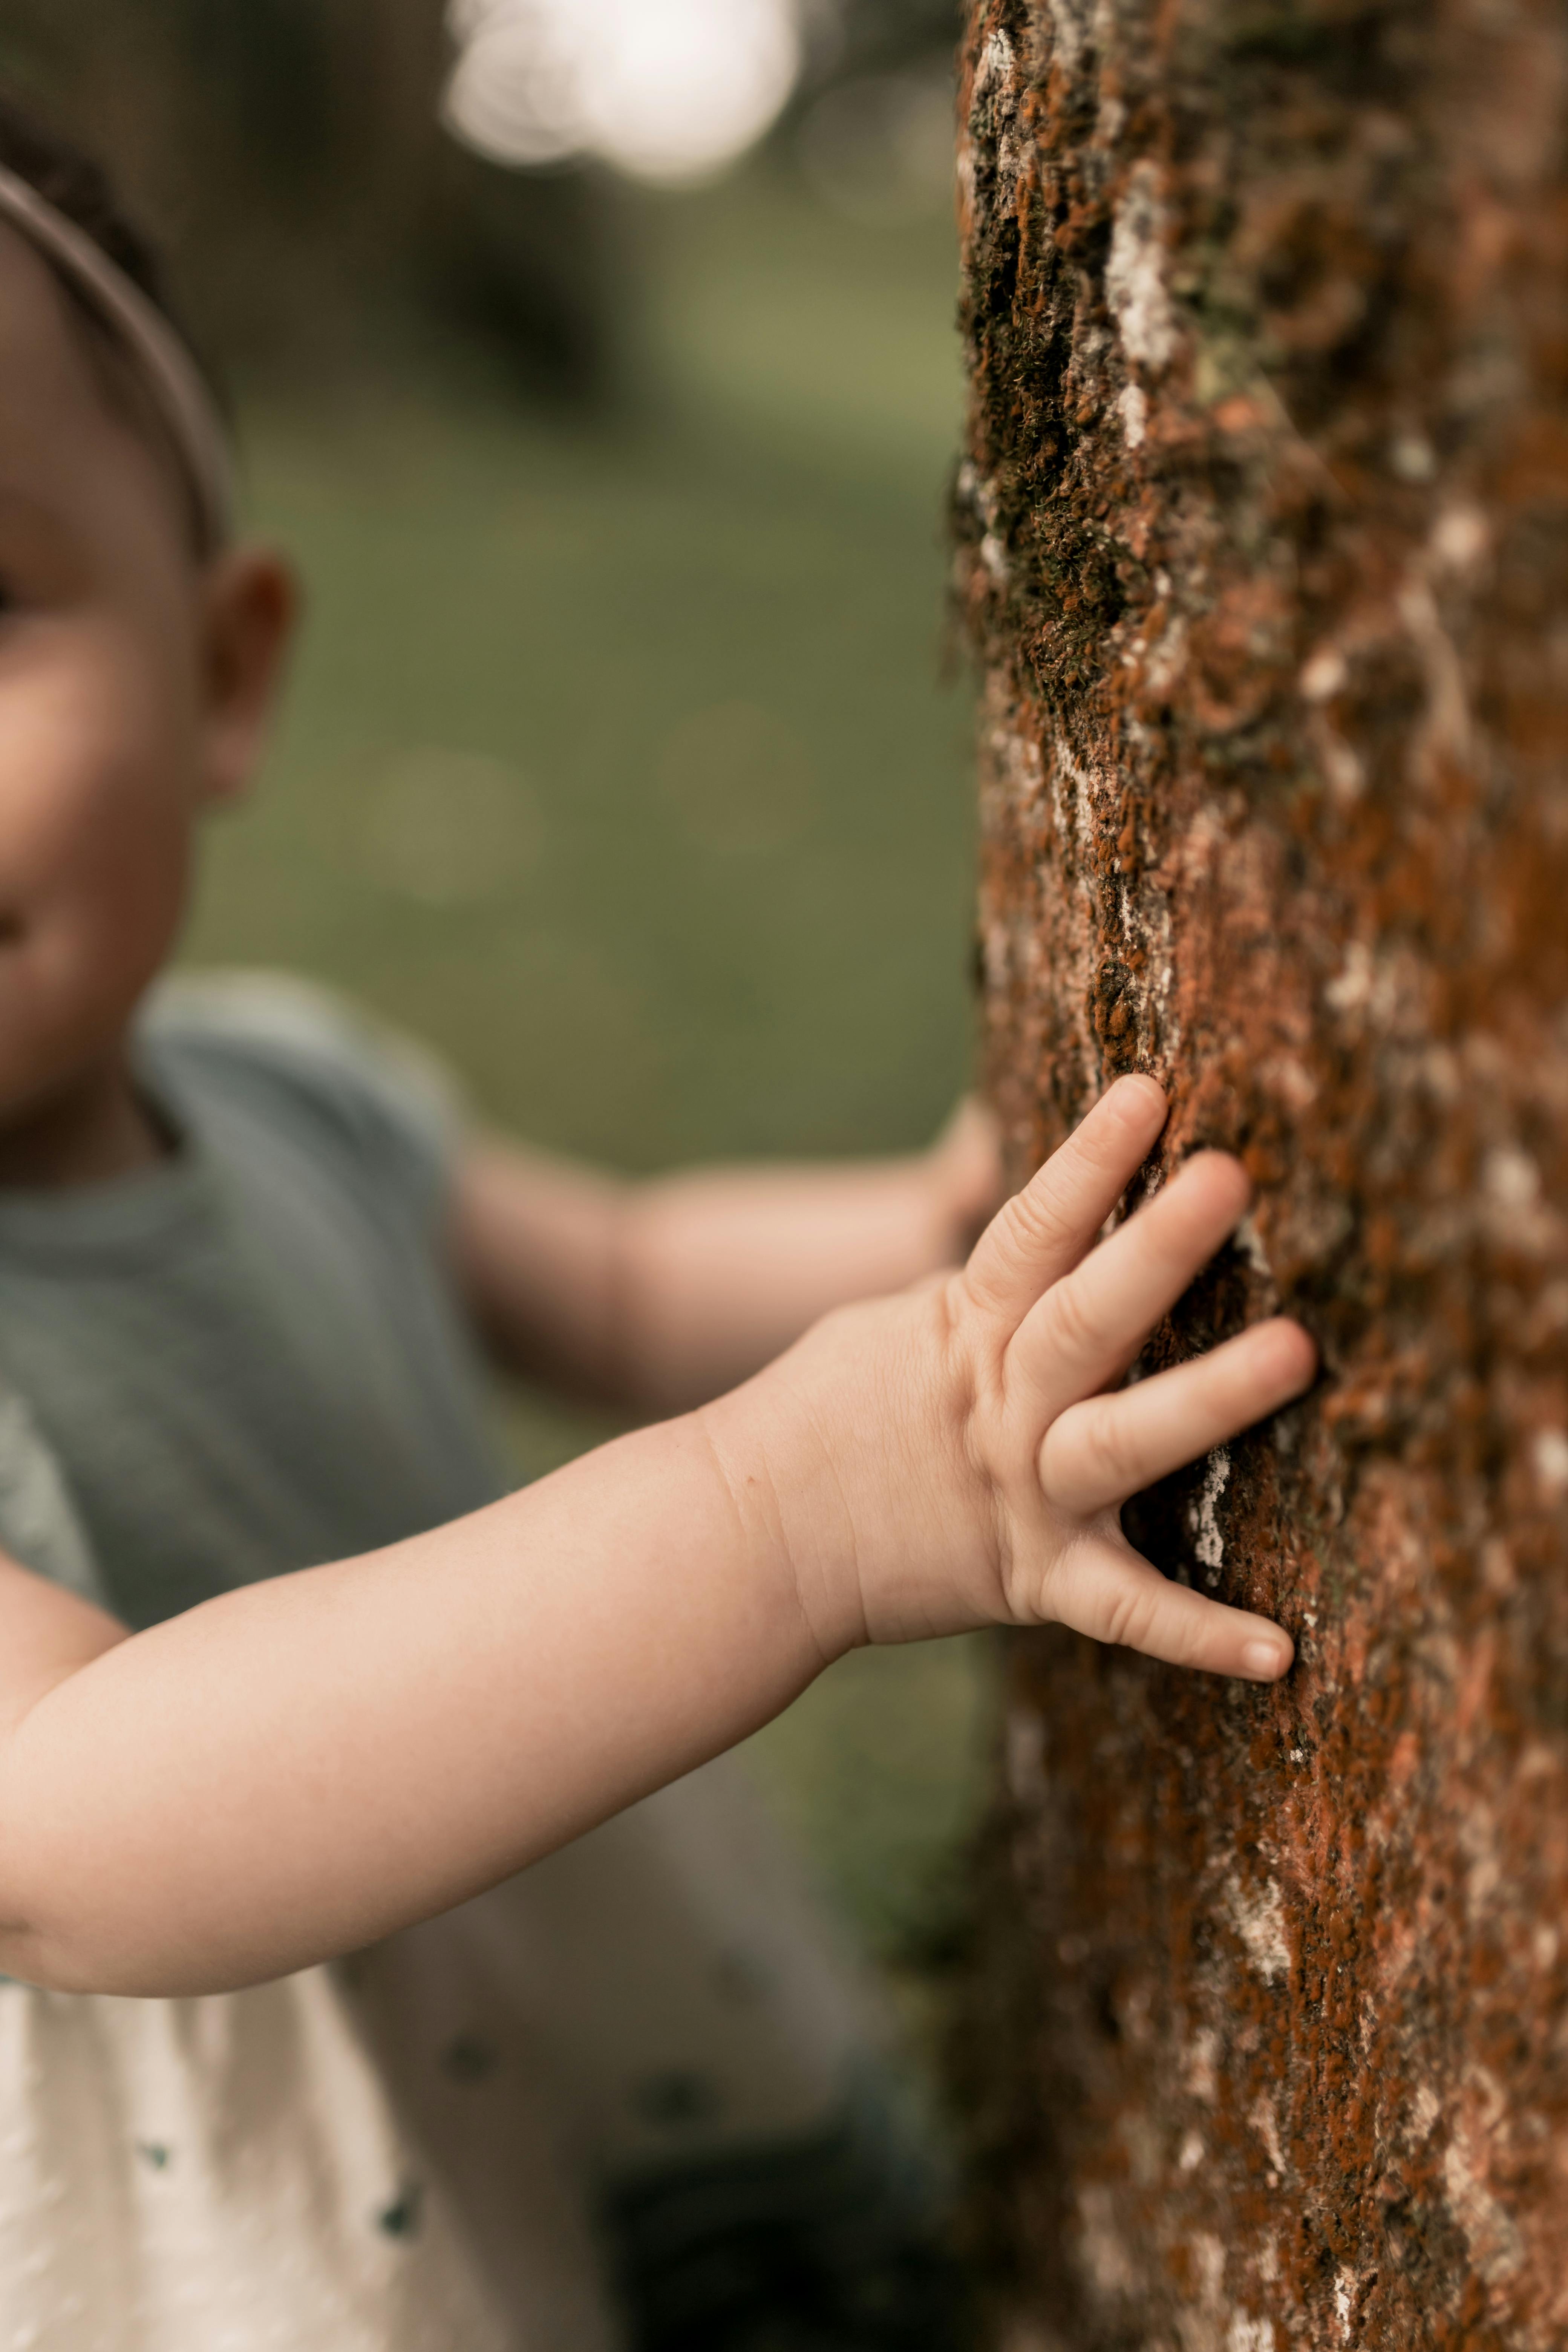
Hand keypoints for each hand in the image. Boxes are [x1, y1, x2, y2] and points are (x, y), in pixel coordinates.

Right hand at [722, 1076, 1314, 1681]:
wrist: (752, 1537)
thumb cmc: (823, 1416)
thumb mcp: (892, 1326)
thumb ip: (982, 1287)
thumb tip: (1057, 1225)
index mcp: (962, 1329)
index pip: (1032, 1230)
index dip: (1089, 1160)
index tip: (1151, 1092)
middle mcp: (1001, 1406)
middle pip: (1086, 1318)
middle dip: (1158, 1247)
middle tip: (1232, 1175)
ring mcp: (1019, 1494)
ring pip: (1123, 1441)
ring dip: (1211, 1399)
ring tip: (1297, 1353)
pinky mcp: (1030, 1580)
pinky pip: (1125, 1612)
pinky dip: (1200, 1636)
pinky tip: (1281, 1652)